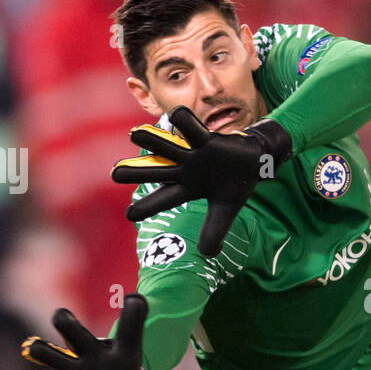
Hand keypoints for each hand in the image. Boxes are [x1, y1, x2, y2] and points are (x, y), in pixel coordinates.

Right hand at [11, 295, 148, 369]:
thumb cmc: (123, 356)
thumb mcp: (132, 339)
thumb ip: (133, 319)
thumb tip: (136, 297)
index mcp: (85, 346)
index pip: (72, 331)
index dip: (65, 322)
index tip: (60, 315)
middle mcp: (72, 364)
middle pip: (50, 356)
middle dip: (41, 352)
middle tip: (31, 348)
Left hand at [111, 105, 291, 255]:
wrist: (256, 161)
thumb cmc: (235, 184)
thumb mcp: (225, 210)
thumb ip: (215, 230)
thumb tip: (207, 255)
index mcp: (188, 188)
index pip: (164, 199)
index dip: (147, 207)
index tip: (130, 215)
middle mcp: (185, 170)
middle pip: (155, 172)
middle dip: (136, 172)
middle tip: (114, 174)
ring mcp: (193, 153)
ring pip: (167, 146)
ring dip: (151, 140)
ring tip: (133, 133)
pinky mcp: (206, 138)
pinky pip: (192, 128)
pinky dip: (184, 122)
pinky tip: (174, 114)